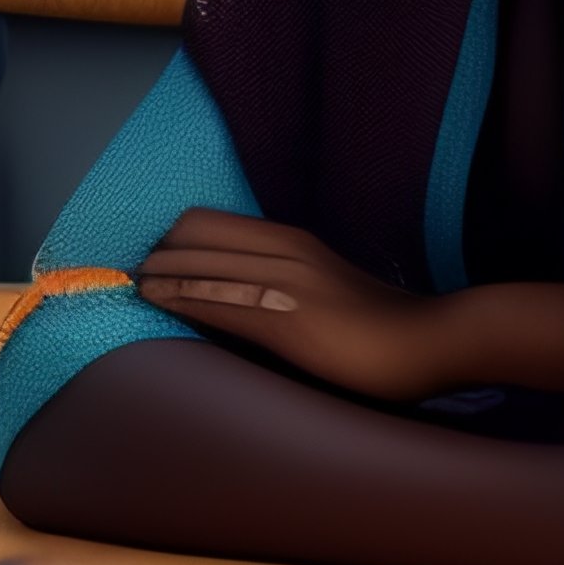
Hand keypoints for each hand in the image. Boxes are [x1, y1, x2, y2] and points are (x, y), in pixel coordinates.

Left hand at [138, 210, 447, 398]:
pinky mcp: (286, 319)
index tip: (152, 257)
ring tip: (135, 286)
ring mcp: (284, 281)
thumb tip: (243, 301)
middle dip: (158, 253)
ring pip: (199, 265)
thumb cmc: (381, 327)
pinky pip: (218, 303)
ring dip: (160, 275)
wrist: (429, 341)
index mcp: (291, 240)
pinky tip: (160, 304)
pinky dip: (180, 299)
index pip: (211, 222)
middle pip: (194, 234)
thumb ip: (286, 284)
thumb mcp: (325, 288)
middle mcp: (283, 249)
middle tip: (134, 273)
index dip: (175, 238)